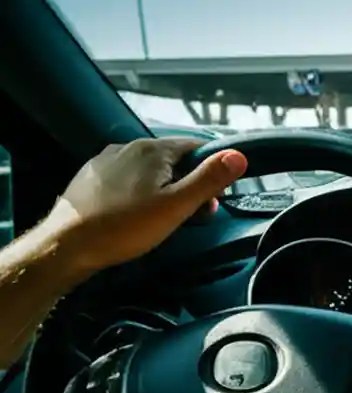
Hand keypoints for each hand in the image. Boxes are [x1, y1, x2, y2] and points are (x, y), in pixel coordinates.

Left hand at [45, 138, 246, 276]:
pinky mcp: (90, 177)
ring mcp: (105, 160)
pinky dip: (138, 191)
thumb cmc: (127, 227)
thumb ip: (209, 180)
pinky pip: (126, 177)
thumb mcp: (177, 206)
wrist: (68, 244)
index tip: (214, 199)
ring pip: (148, 169)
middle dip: (188, 182)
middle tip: (192, 215)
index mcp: (153, 150)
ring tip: (162, 217)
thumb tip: (240, 155)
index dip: (211, 171)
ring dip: (163, 187)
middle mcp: (128, 146)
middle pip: (172, 159)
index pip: (196, 147)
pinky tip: (134, 213)